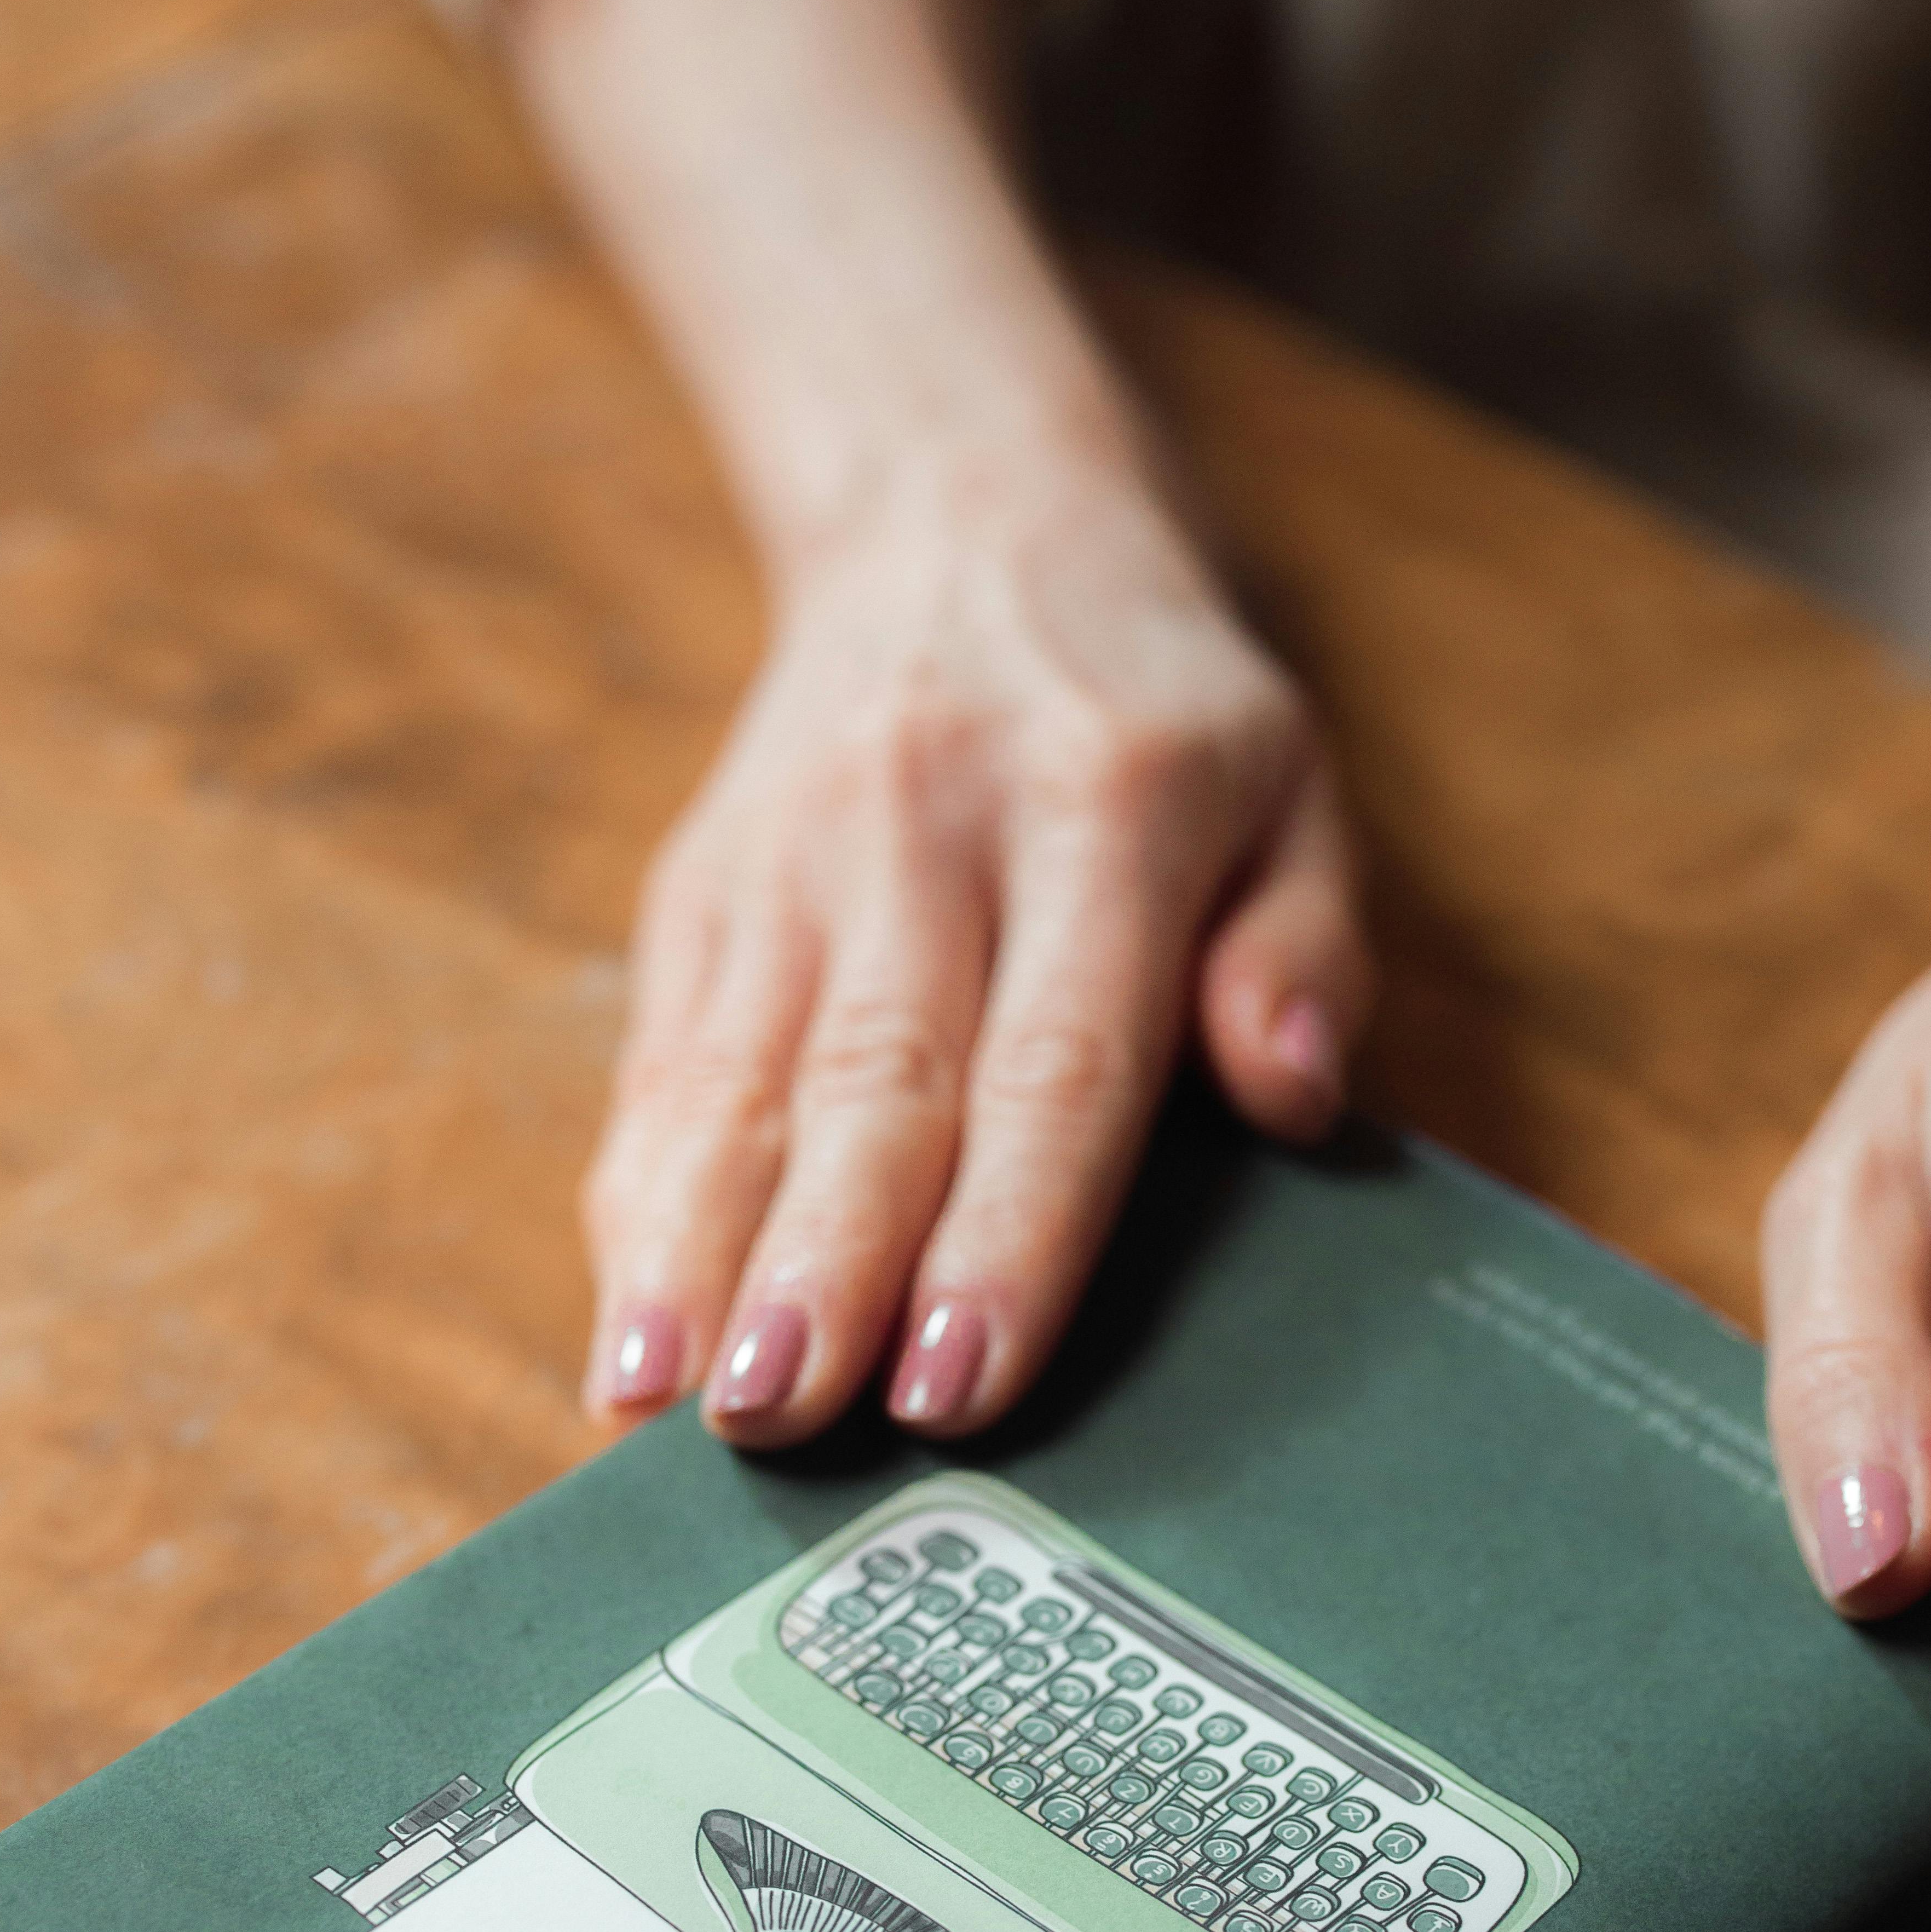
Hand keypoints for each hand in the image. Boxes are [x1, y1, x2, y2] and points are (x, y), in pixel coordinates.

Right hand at [581, 468, 1367, 1438]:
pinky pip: (666, 1063)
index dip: (1003, 1231)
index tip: (959, 1379)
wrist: (961, 514)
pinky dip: (637, 1201)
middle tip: (785, 1417)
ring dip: (694, 1252)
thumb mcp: (1289, 783)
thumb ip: (1305, 943)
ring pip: (737, 1080)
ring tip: (660, 1401)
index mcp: (1104, 809)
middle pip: (870, 1083)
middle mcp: (928, 828)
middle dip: (820, 1268)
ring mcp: (792, 856)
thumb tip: (1296, 1096)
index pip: (1054, 1061)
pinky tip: (625, 1323)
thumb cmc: (1153, 706)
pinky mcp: (701, 883)